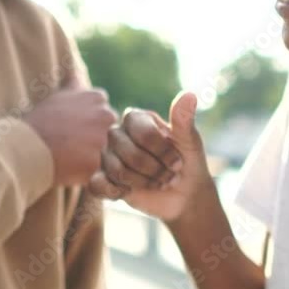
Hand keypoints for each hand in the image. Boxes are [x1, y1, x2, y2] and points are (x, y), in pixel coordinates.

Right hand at [24, 75, 117, 185]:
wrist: (26, 146)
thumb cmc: (40, 120)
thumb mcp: (58, 96)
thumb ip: (74, 85)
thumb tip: (76, 71)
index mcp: (98, 97)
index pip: (104, 111)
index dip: (90, 121)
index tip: (75, 127)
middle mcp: (105, 115)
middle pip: (109, 130)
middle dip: (96, 137)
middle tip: (73, 143)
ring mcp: (103, 140)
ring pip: (106, 151)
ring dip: (93, 155)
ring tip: (71, 156)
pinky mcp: (97, 163)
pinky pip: (98, 170)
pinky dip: (86, 171)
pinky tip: (69, 167)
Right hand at [89, 92, 209, 221]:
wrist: (184, 194)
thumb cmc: (187, 162)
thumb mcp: (190, 141)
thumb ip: (184, 119)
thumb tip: (190, 94)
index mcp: (137, 119)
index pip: (142, 132)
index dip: (162, 151)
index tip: (179, 163)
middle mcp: (118, 134)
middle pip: (129, 153)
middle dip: (155, 169)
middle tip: (170, 176)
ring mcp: (108, 156)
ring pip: (117, 171)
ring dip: (145, 183)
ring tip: (159, 183)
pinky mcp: (104, 179)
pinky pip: (98, 185)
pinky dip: (116, 191)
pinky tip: (131, 192)